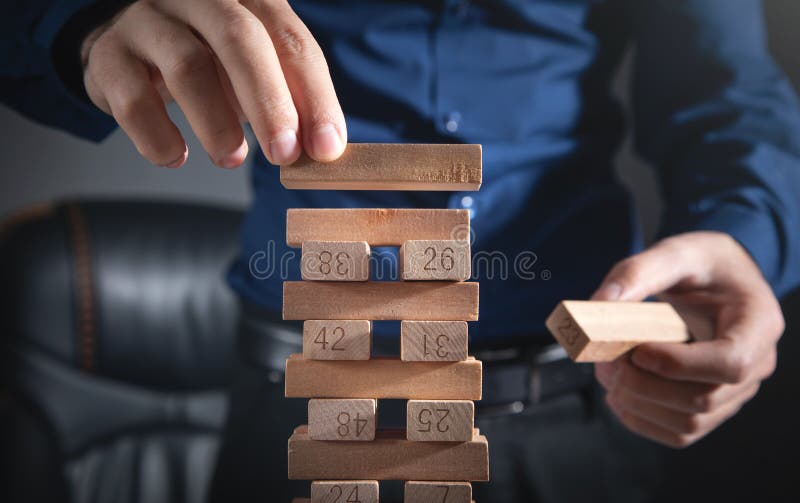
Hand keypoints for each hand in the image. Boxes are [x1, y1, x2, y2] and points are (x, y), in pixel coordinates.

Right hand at [81, 0, 346, 167]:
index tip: (327, 149)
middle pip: (241, 40)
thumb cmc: (211, 58)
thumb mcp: (257, 70)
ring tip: (231, 158)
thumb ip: (291, 101)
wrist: (132, 42)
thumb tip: (324, 150)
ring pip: (188, 66)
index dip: (315, 98)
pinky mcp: (110, 54)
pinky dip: (158, 137)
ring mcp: (149, 20)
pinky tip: (174, 156)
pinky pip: (133, 100)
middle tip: (285, 155)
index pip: (292, 41)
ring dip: (216, 124)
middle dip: (270, 105)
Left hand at [592, 231, 783, 447]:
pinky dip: (641, 419)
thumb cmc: (703, 264)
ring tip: (606, 372)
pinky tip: (616, 394)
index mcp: (758, 324)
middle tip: (605, 360)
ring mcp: (736, 391)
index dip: (678, 364)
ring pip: (689, 422)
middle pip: (703, 399)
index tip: (637, 350)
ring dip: (637, 404)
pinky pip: (679, 432)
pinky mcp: (712, 406)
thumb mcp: (675, 251)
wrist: (716, 279)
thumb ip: (638, 271)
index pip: (730, 362)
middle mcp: (756, 365)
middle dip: (644, 385)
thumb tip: (600, 302)